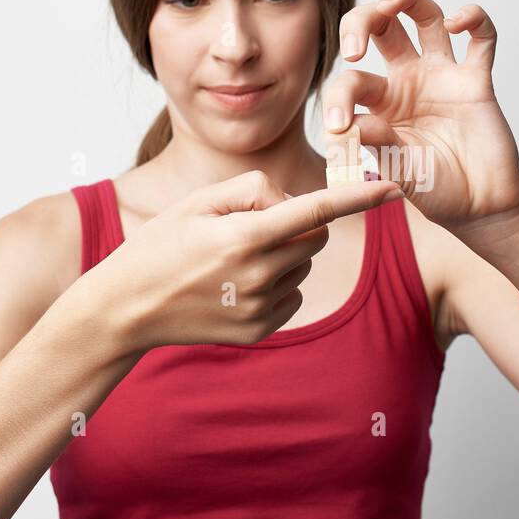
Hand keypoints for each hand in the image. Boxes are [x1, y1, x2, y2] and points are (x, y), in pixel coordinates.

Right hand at [86, 171, 401, 353]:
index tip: (392, 189)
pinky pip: (292, 295)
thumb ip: (253, 187)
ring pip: (304, 266)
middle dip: (302, 224)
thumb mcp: (198, 201)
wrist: (126, 309)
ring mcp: (260, 308)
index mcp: (244, 236)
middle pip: (316, 238)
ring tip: (236, 258)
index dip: (359, 198)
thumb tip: (293, 202)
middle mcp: (258, 274)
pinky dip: (277, 284)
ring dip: (286, 254)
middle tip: (256, 225)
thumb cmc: (161, 245)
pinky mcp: (259, 331)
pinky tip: (236, 284)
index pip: (317, 211)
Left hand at [322, 0, 518, 236]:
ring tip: (393, 1)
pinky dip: (474, 19)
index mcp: (380, 103)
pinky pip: (481, 37)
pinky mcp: (477, 80)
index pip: (351, 81)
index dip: (339, 98)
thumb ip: (379, 147)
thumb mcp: (400, 173)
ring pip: (424, 17)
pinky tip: (457, 22)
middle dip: (359, 23)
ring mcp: (443, 75)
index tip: (339, 125)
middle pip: (380, 28)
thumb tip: (352, 125)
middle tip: (353, 47)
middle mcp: (408, 81)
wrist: (480, 207)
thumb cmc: (437, 191)